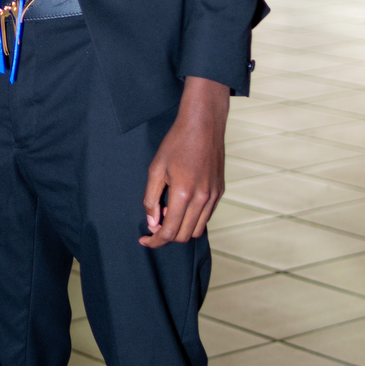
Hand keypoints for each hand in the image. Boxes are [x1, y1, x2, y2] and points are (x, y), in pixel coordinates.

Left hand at [141, 76, 227, 247]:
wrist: (203, 124)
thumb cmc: (177, 142)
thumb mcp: (156, 169)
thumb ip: (151, 198)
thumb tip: (152, 222)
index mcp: (184, 193)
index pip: (169, 232)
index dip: (155, 241)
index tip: (144, 240)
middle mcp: (202, 199)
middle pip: (184, 235)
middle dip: (167, 237)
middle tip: (154, 225)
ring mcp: (214, 196)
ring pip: (197, 229)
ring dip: (181, 229)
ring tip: (168, 213)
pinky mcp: (220, 191)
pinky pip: (206, 216)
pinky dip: (193, 219)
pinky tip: (181, 207)